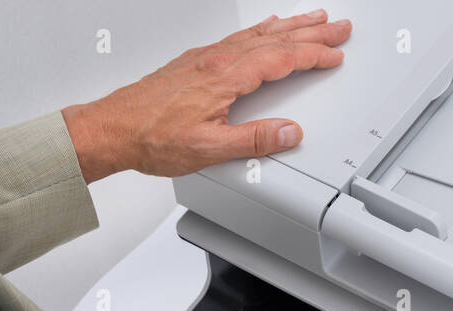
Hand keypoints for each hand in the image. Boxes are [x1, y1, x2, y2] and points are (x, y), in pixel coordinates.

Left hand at [61, 10, 351, 181]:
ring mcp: (205, 58)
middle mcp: (216, 60)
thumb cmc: (152, 138)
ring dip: (289, 25)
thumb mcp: (209, 149)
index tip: (334, 54)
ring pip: (257, 33)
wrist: (114, 129)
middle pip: (274, 38)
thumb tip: (289, 133)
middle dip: (311, 31)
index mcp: (225, 77)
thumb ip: (253, 141)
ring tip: (312, 19)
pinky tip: (264, 30)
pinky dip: (261, 30)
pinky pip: (238, 37)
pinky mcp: (194, 62)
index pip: (280, 59)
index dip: (312, 55)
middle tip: (338, 26)